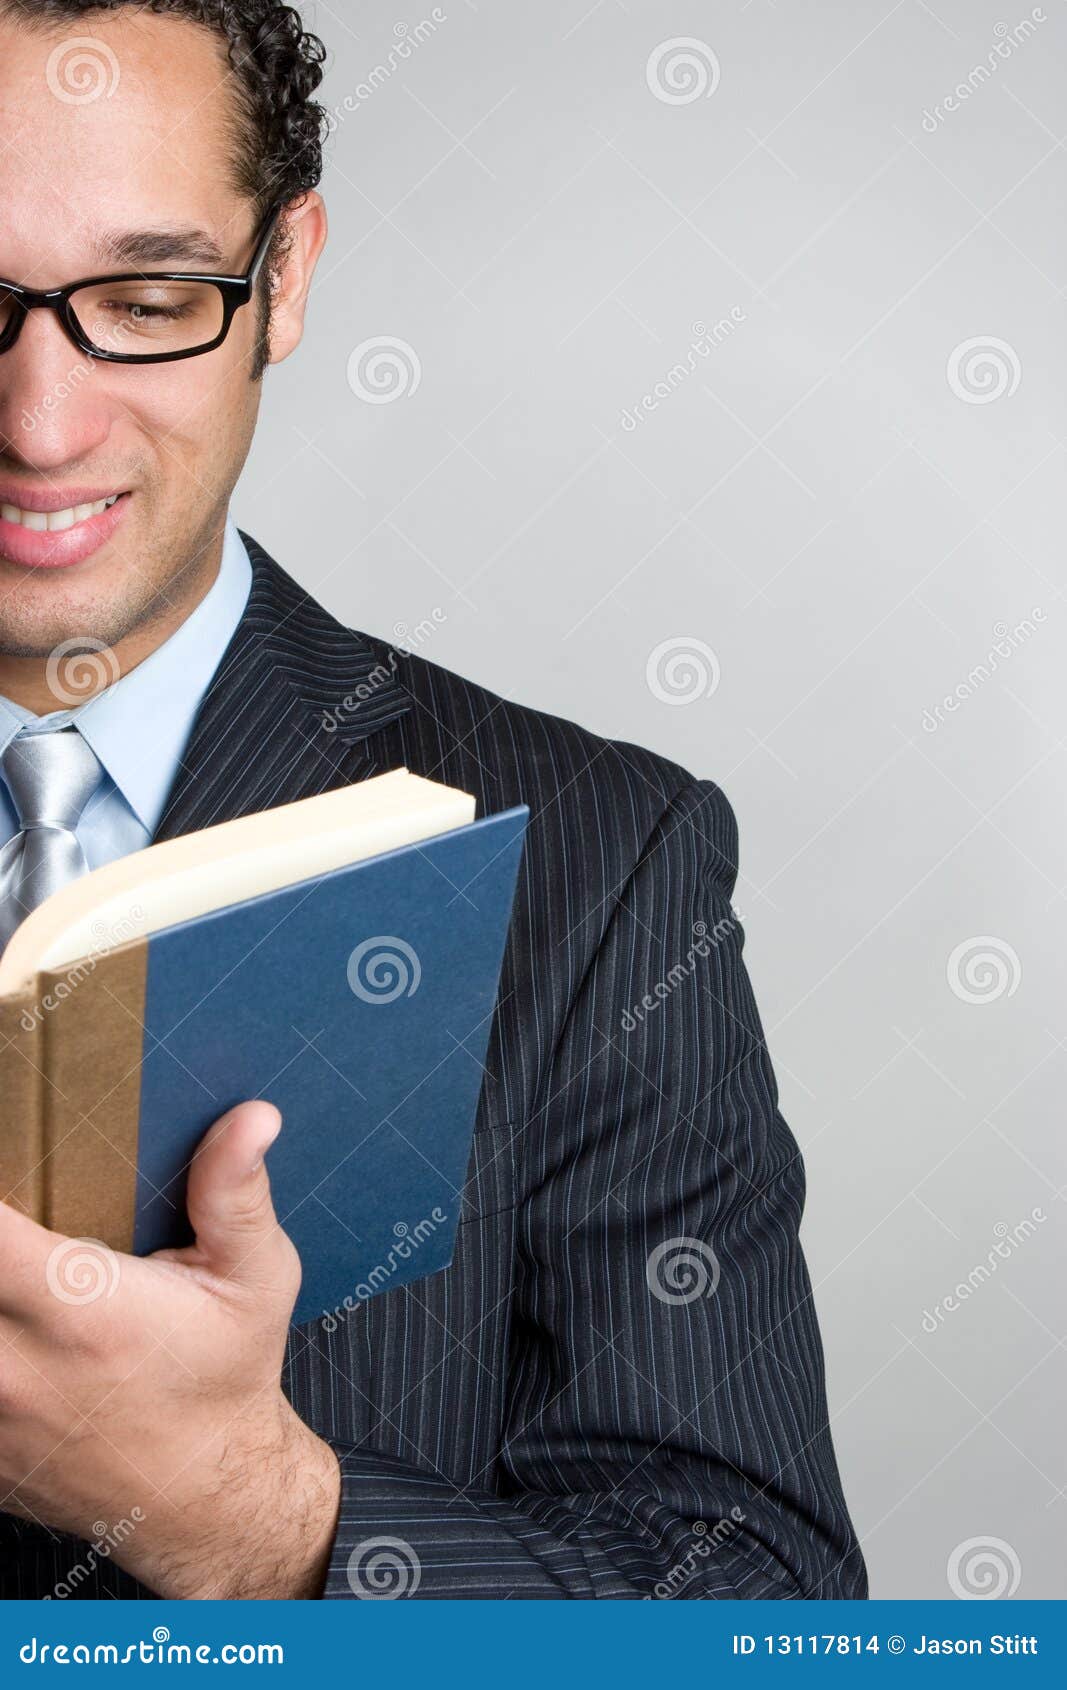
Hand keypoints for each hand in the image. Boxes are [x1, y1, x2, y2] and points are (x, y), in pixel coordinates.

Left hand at [0, 1101, 339, 1598]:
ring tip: (18, 1283)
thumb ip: (234, 1192)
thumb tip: (251, 1118)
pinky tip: (17, 1329)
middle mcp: (16, 1367)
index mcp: (80, 1309)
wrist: (207, 1500)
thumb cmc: (228, 1380)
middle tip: (14, 1217)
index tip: (7, 1163)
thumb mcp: (256, 1278)